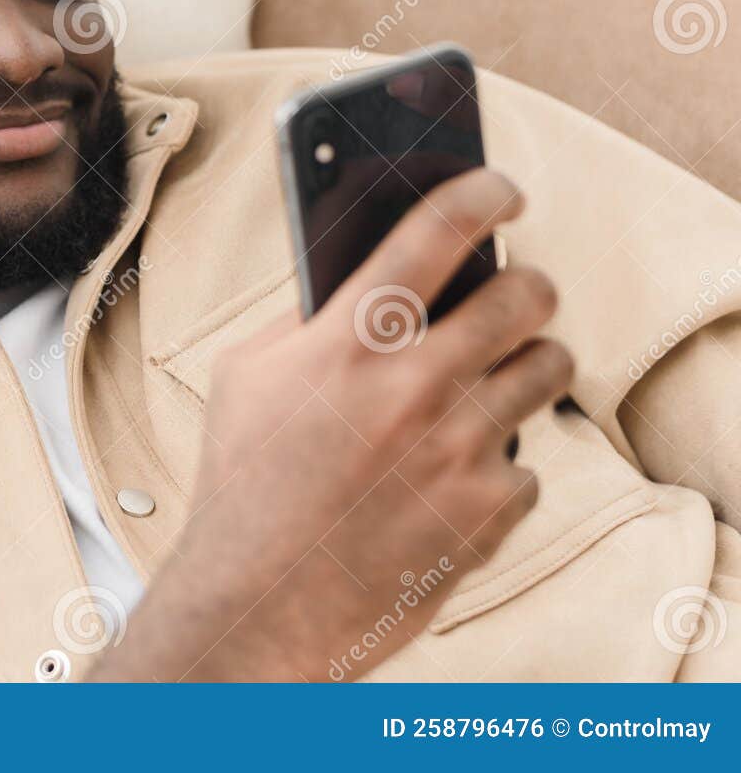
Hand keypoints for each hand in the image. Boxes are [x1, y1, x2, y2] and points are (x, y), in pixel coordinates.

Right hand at [93, 169, 571, 680]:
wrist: (260, 600)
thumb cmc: (244, 481)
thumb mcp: (248, 374)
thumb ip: (310, 319)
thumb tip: (366, 276)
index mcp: (348, 340)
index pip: (436, 231)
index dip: (481, 192)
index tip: (499, 190)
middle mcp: (415, 387)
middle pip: (525, 295)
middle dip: (526, 284)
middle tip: (514, 293)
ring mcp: (460, 451)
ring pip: (548, 370)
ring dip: (527, 364)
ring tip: (498, 376)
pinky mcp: (487, 512)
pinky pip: (527, 463)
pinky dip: (497, 464)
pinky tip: (453, 474)